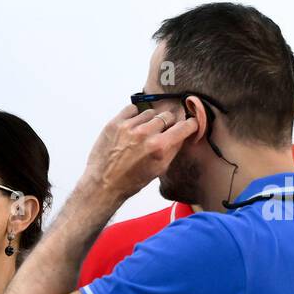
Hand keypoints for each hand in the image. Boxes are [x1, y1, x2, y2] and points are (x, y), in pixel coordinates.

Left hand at [82, 105, 197, 203]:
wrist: (104, 184)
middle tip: (159, 133)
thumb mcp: (159, 169)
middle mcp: (146, 134)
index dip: (189, 124)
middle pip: (167, 116)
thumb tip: (182, 133)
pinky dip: (133, 116)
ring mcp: (130, 127)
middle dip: (166, 124)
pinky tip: (131, 127)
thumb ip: (172, 149)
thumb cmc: (131, 180)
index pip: (184, 126)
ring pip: (150, 112)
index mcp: (160, 148)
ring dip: (149, 121)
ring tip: (141, 134)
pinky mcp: (115, 123)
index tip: (189, 123)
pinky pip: (132, 109)